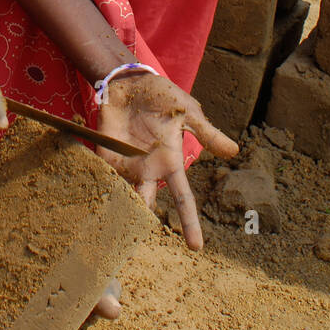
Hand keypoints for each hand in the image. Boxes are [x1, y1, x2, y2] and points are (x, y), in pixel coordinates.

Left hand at [90, 71, 237, 247]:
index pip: (183, 197)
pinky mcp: (106, 152)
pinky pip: (103, 173)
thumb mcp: (188, 112)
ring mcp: (126, 162)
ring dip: (119, 205)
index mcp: (170, 162)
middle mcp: (148, 168)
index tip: (196, 248)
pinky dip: (99, 182)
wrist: (131, 81)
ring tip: (114, 223)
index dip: (189, 222)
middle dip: (142, 217)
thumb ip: (207, 133)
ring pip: (123, 192)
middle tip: (137, 237)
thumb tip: (234, 151)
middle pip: (147, 201)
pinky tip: (95, 191)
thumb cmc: (163, 98)